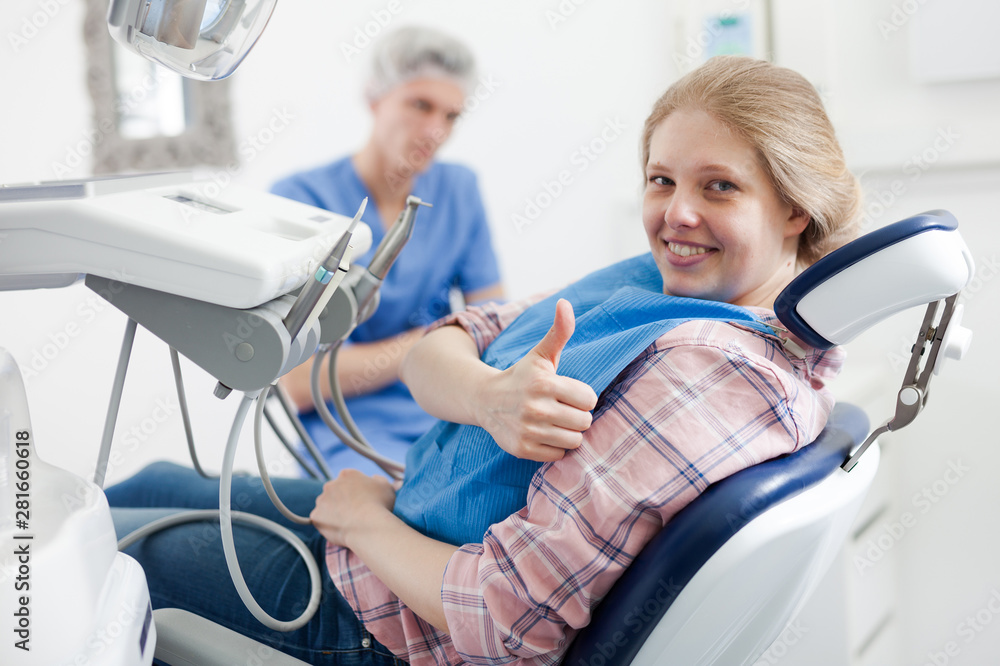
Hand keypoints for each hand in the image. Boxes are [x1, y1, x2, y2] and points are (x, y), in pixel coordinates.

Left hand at [310, 470, 396, 548]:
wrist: (368, 526)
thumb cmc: (380, 506)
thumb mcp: (387, 487)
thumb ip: (379, 480)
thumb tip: (374, 479)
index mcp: (347, 474)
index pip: (347, 480)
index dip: (354, 491)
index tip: (361, 501)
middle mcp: (331, 484)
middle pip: (334, 491)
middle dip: (341, 500)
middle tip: (353, 512)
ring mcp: (321, 500)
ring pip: (325, 506)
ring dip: (332, 512)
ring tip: (347, 523)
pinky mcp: (315, 516)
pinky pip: (320, 520)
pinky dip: (327, 525)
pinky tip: (339, 529)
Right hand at [477, 299, 597, 461]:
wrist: (485, 400)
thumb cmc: (522, 376)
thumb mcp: (540, 354)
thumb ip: (559, 331)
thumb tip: (565, 302)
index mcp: (544, 382)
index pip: (589, 399)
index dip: (582, 396)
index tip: (568, 393)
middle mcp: (536, 408)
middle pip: (584, 422)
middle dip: (577, 416)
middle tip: (561, 409)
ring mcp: (529, 430)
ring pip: (574, 440)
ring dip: (568, 433)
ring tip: (554, 422)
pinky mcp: (523, 449)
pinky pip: (559, 455)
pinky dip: (555, 447)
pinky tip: (543, 434)